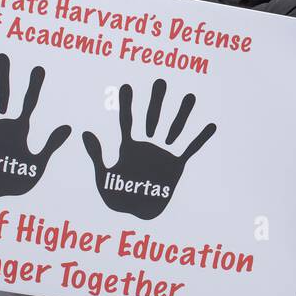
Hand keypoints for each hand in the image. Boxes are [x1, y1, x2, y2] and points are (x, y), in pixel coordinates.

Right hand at [0, 54, 70, 198]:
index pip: (29, 101)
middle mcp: (2, 122)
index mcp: (20, 127)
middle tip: (2, 56)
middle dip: (2, 76)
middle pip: (2, 94)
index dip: (34, 86)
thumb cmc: (19, 179)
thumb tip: (69, 127)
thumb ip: (51, 144)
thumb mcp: (37, 162)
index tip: (39, 68)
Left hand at [82, 80, 215, 219]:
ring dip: (182, 113)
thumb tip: (85, 133)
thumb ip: (97, 155)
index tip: (126, 86)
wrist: (138, 213)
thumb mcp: (104, 177)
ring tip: (189, 96)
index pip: (127, 120)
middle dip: (156, 100)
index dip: (126, 104)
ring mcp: (163, 153)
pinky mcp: (177, 165)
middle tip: (160, 82)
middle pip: (152, 118)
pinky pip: (190, 149)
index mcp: (128, 146)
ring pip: (174, 128)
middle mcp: (147, 145)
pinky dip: (200, 138)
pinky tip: (210, 125)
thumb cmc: (119, 198)